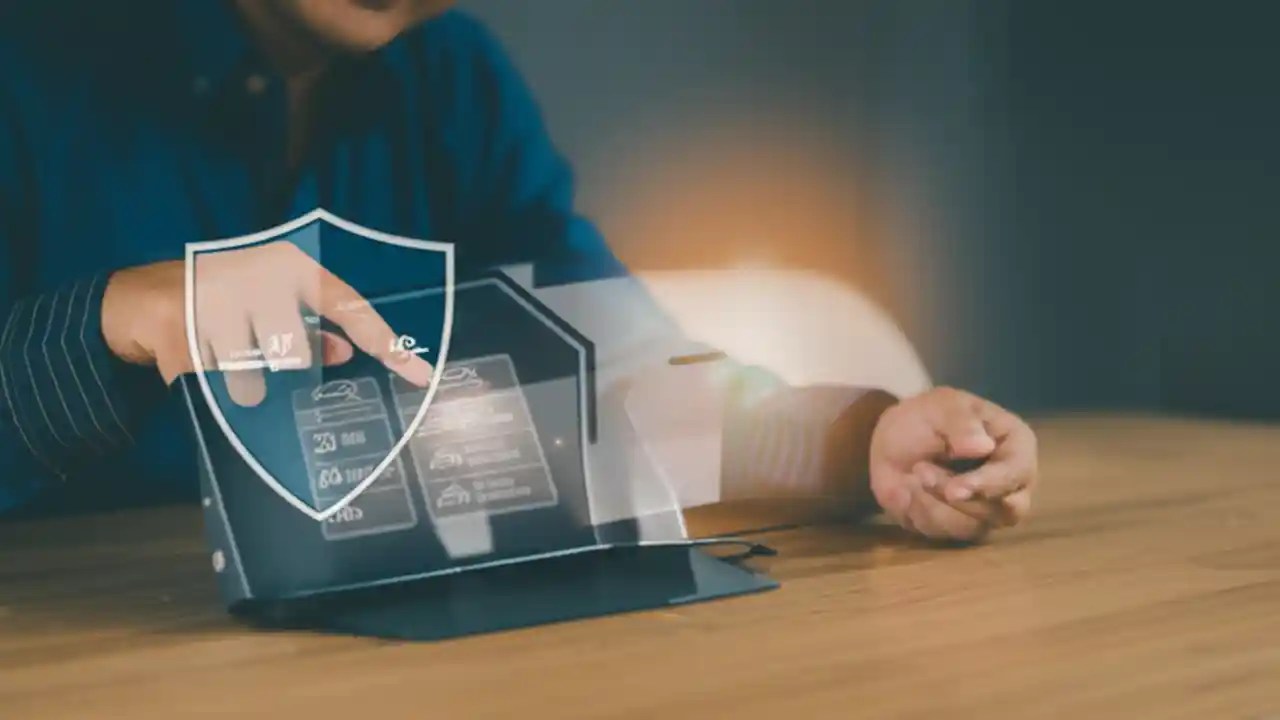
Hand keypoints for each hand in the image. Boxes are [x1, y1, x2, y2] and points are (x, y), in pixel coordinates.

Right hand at [101, 242, 431, 404]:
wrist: (137, 298)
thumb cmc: (216, 301)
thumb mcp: (267, 305)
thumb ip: (310, 327)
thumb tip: (346, 352)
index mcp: (286, 266)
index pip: (347, 305)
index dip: (384, 341)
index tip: (418, 372)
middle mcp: (257, 276)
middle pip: (294, 355)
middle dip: (271, 363)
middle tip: (241, 343)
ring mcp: (216, 301)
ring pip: (253, 378)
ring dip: (235, 380)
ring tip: (212, 350)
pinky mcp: (179, 331)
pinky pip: (214, 384)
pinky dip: (205, 383)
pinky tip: (188, 358)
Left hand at [869, 387, 1036, 540]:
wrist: (891, 443)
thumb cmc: (927, 418)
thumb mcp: (940, 406)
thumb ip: (960, 422)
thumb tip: (983, 445)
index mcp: (1016, 446)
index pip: (1018, 473)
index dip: (989, 484)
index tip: (954, 490)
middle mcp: (1012, 484)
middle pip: (1007, 512)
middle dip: (962, 501)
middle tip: (922, 475)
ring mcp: (989, 511)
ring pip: (972, 526)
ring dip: (934, 502)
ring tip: (916, 471)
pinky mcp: (962, 528)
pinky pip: (946, 534)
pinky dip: (921, 512)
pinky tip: (910, 490)